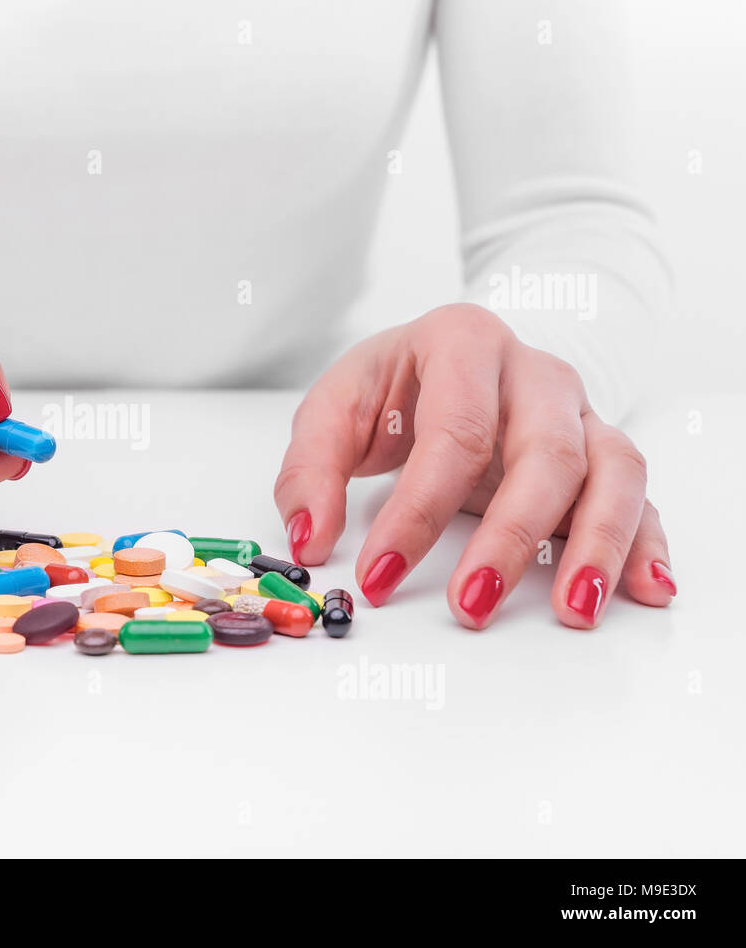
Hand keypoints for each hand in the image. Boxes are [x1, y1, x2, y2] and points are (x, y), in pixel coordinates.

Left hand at [274, 304, 675, 629]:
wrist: (451, 357)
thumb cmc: (393, 387)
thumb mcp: (334, 409)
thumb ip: (310, 470)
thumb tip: (309, 540)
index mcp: (464, 343)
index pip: (454, 434)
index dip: (418, 511)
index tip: (381, 574)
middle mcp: (535, 373)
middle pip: (546, 454)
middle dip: (509, 538)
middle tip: (470, 604)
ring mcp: (579, 412)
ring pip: (614, 471)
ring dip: (598, 545)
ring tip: (574, 610)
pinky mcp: (602, 454)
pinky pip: (640, 497)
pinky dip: (645, 544)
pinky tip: (644, 589)